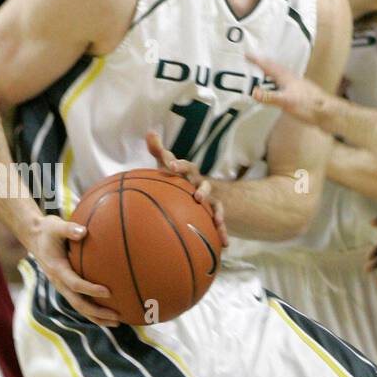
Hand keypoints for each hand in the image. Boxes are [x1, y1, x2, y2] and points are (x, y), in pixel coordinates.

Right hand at [27, 212, 120, 324]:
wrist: (34, 237)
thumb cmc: (48, 230)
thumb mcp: (55, 226)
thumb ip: (69, 229)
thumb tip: (83, 231)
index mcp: (57, 269)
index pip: (74, 283)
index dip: (90, 289)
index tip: (108, 292)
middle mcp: (59, 282)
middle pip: (78, 303)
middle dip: (97, 312)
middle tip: (117, 317)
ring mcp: (62, 287)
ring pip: (79, 307)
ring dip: (97, 317)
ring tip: (117, 322)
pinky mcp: (66, 287)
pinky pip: (80, 302)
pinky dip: (94, 311)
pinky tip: (110, 312)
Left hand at [145, 131, 229, 247]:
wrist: (198, 191)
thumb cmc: (179, 178)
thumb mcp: (169, 165)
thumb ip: (159, 151)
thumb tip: (150, 132)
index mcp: (190, 174)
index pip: (185, 166)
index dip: (179, 164)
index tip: (170, 164)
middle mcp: (202, 185)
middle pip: (204, 184)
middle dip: (202, 189)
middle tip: (198, 196)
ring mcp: (210, 200)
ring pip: (215, 205)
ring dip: (218, 212)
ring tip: (218, 221)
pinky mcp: (214, 214)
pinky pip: (219, 225)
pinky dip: (223, 233)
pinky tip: (225, 244)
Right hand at [246, 54, 331, 126]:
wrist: (328, 113)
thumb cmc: (308, 106)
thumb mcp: (286, 102)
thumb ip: (270, 97)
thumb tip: (253, 92)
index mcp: (286, 78)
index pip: (268, 66)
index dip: (257, 60)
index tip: (247, 54)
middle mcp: (292, 78)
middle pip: (275, 67)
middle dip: (264, 63)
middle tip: (255, 60)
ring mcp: (298, 85)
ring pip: (281, 75)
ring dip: (272, 72)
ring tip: (265, 72)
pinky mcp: (302, 93)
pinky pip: (286, 83)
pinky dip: (279, 82)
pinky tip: (281, 88)